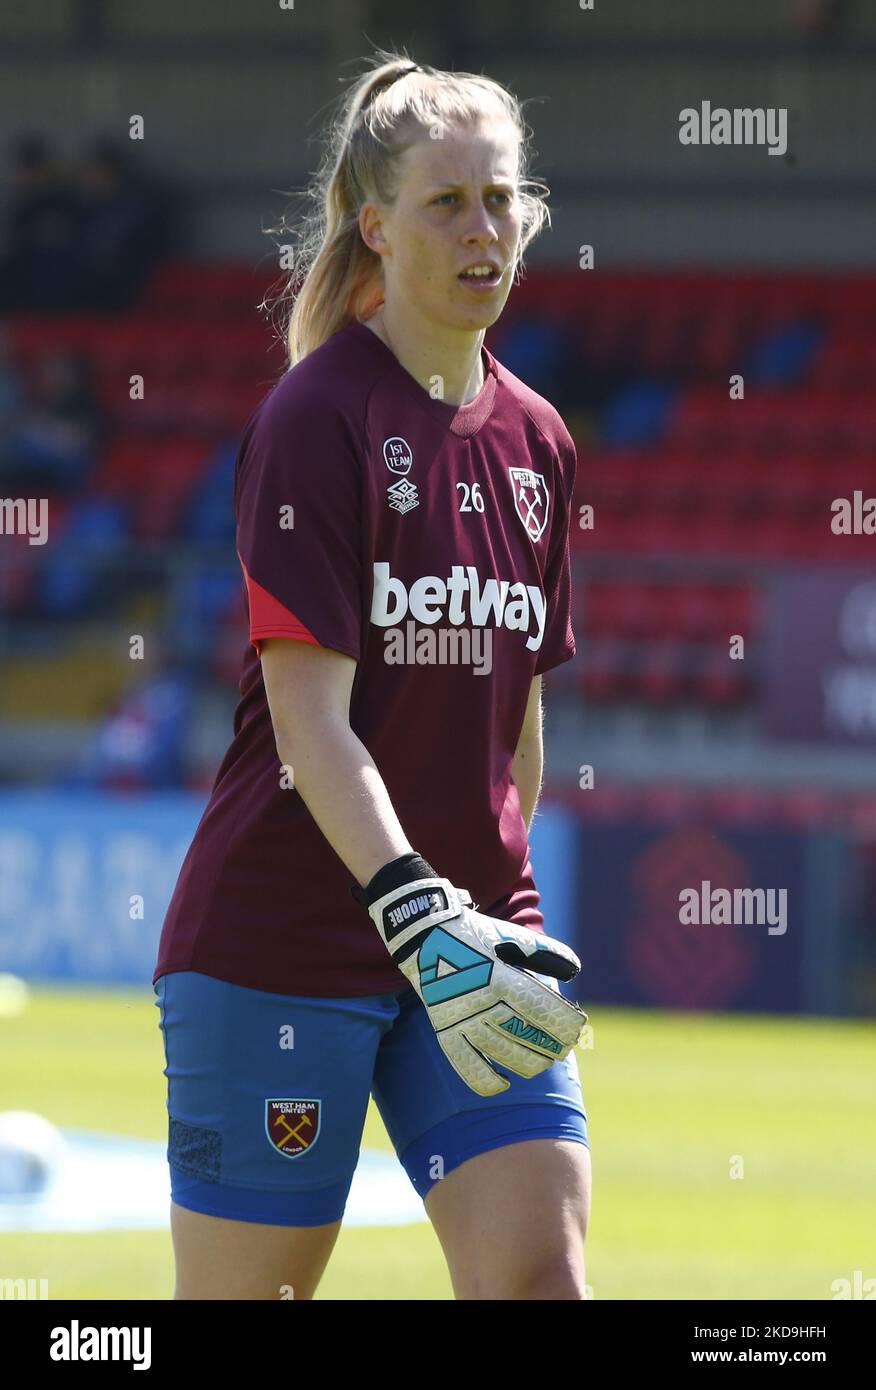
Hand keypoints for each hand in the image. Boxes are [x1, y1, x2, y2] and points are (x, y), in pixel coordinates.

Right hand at [367, 872, 587, 1095]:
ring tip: (544, 1061)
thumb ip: (544, 953)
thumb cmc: (477, 936)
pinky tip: (504, 1082)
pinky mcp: (445, 1030)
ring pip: (502, 1053)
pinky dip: (486, 1079)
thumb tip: (574, 972)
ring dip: (529, 1062)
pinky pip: (466, 1065)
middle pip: (526, 1034)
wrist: (424, 936)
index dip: (563, 1022)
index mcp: (500, 976)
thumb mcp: (511, 936)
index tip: (577, 1027)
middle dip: (552, 1045)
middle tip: (565, 1046)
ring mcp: (461, 1019)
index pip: (540, 1009)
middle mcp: (481, 1001)